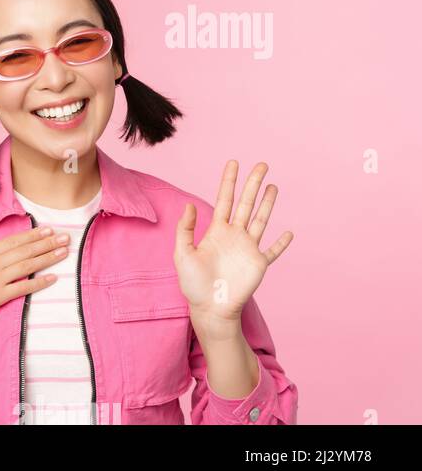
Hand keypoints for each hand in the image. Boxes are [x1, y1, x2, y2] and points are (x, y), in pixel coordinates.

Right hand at [0, 215, 70, 322]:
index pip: (13, 241)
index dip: (32, 235)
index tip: (48, 229)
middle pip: (25, 251)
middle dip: (47, 243)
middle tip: (66, 237)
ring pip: (28, 266)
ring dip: (47, 258)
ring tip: (64, 252)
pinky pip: (23, 289)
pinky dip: (39, 283)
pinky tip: (53, 278)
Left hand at [174, 160, 293, 341]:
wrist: (209, 308)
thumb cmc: (192, 284)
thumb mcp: (182, 254)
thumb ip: (185, 229)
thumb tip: (189, 205)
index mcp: (216, 231)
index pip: (224, 200)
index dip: (229, 182)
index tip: (234, 163)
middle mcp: (234, 235)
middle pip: (246, 204)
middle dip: (253, 184)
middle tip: (261, 165)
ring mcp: (248, 249)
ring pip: (261, 220)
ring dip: (267, 204)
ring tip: (273, 186)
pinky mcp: (258, 264)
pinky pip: (272, 251)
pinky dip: (281, 243)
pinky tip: (289, 232)